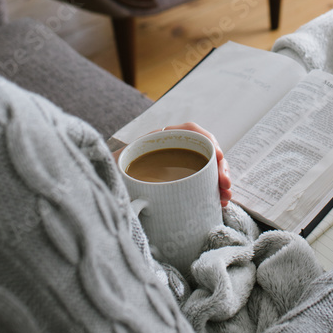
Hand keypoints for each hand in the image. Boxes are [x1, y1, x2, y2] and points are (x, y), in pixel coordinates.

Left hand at [111, 122, 232, 207]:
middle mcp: (172, 148)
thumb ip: (124, 178)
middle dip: (220, 167)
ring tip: (226, 197)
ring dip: (221, 180)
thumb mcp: (117, 171)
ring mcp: (180, 165)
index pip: (190, 131)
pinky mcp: (183, 181)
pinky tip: (221, 202)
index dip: (207, 141)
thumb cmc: (112, 175)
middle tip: (225, 185)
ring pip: (208, 167)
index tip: (217, 156)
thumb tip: (135, 197)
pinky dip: (215, 190)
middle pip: (204, 150)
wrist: (106, 186)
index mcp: (159, 139)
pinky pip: (204, 181)